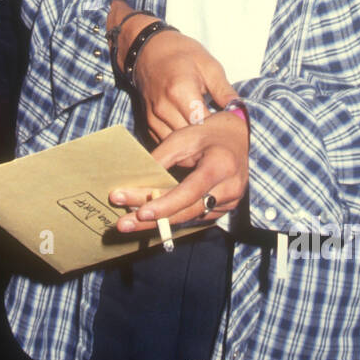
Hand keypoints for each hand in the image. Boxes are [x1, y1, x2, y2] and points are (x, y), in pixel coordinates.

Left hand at [108, 110, 248, 232]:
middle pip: (187, 211)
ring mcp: (230, 202)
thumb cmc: (206, 134)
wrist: (237, 138)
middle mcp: (229, 188)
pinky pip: (194, 218)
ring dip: (157, 222)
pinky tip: (148, 220)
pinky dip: (172, 218)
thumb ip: (161, 159)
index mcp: (220, 166)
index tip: (140, 213)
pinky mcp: (224, 209)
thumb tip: (137, 181)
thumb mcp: (182, 138)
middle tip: (123, 224)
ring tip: (128, 223)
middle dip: (152, 220)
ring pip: (189, 218)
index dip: (165, 205)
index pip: (190, 192)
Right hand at [130, 28, 235, 143]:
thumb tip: (241, 111)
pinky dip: (180, 143)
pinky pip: (165, 142)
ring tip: (208, 137)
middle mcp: (164, 108)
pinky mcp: (148, 123)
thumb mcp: (209, 66)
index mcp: (180, 91)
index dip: (219, 129)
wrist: (149, 50)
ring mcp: (153, 117)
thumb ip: (224, 91)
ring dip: (193, 144)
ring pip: (177, 144)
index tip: (231, 128)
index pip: (203, 124)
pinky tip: (192, 137)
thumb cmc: (181, 54)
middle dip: (208, 139)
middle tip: (223, 136)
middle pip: (190, 138)